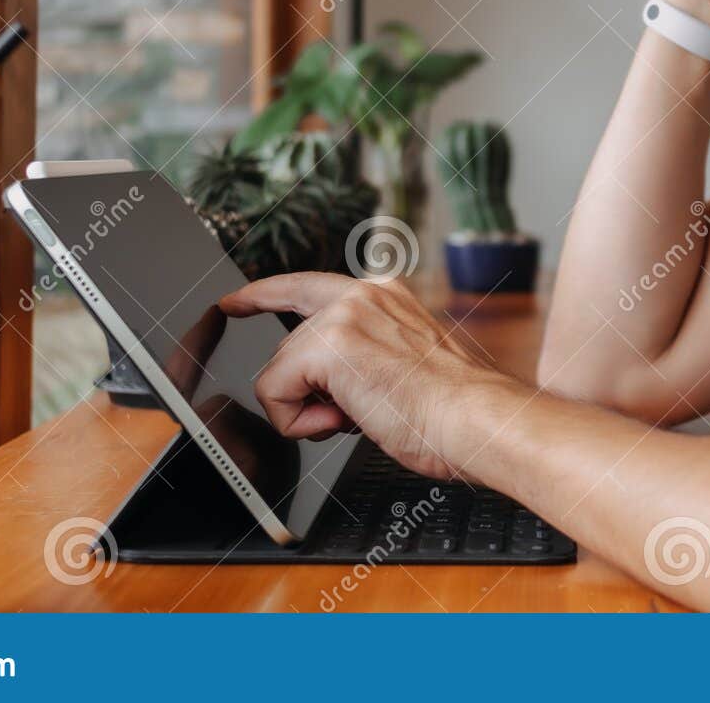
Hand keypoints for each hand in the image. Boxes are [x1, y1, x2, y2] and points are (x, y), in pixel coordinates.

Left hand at [217, 272, 514, 479]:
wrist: (474, 419)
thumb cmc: (453, 408)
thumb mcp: (405, 362)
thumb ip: (364, 353)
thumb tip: (326, 381)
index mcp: (383, 294)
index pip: (306, 286)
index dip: (263, 295)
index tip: (234, 301)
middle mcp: (362, 293)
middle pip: (289, 347)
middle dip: (307, 391)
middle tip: (360, 411)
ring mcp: (343, 315)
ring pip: (280, 372)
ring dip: (310, 409)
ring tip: (364, 415)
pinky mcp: (327, 345)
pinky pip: (274, 392)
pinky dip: (299, 422)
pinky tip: (345, 420)